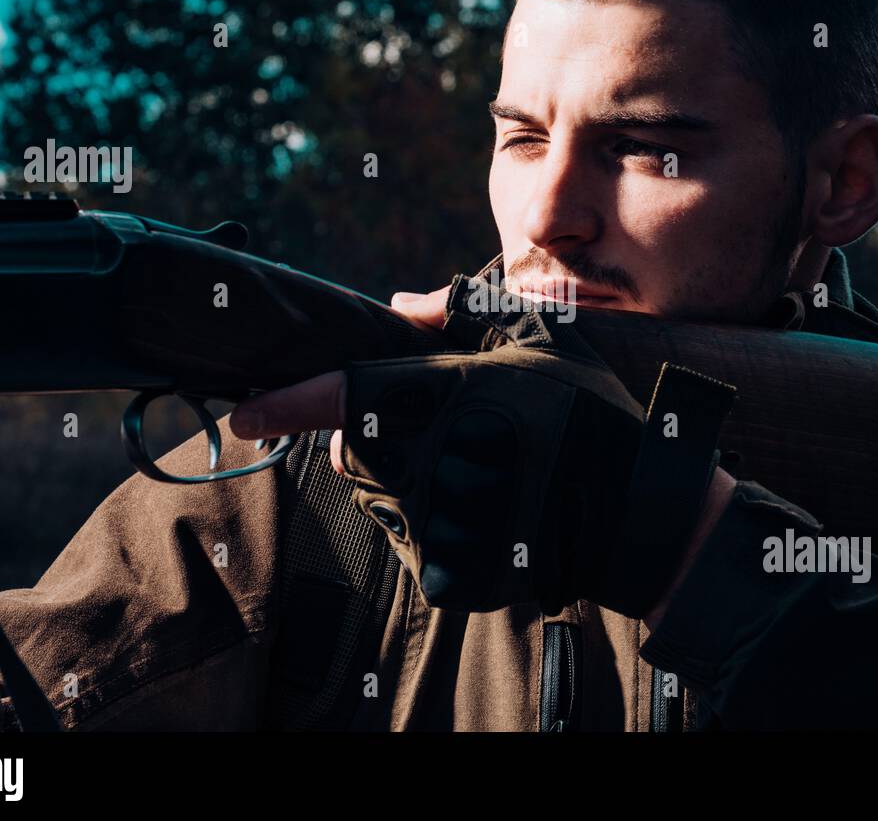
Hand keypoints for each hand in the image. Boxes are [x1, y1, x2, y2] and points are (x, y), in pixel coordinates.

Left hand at [231, 275, 734, 619]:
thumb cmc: (587, 415)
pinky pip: (414, 541)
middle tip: (454, 432)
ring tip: (483, 474)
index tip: (243, 413)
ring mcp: (429, 523)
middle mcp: (422, 462)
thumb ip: (462, 311)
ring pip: (383, 498)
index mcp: (438, 398)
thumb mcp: (538, 338)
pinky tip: (489, 514)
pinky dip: (437, 526)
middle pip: (360, 450)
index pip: (341, 397)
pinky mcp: (441, 573)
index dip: (285, 404)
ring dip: (411, 482)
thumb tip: (397, 304)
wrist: (634, 511)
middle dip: (384, 437)